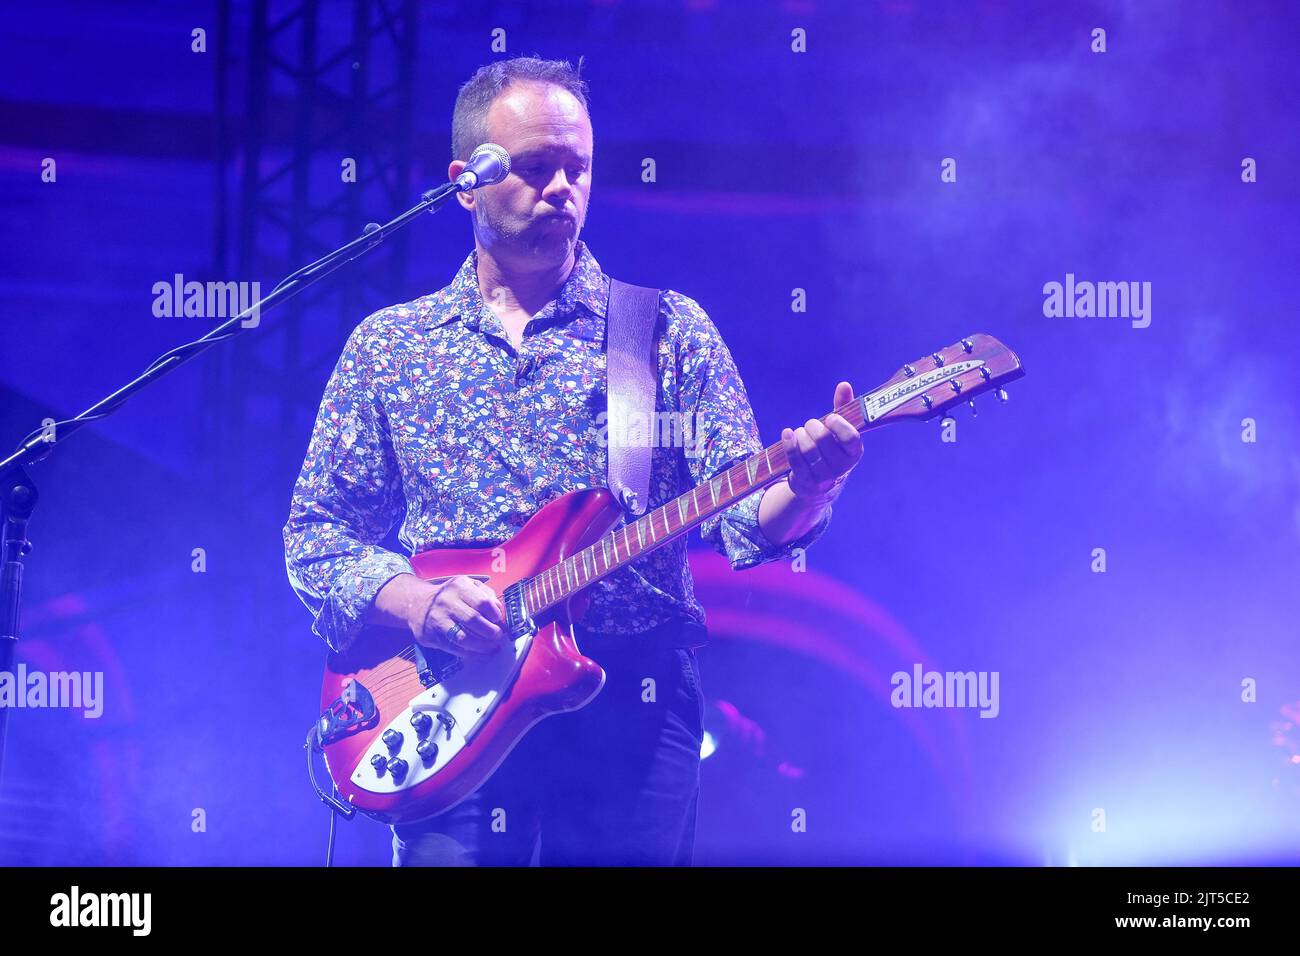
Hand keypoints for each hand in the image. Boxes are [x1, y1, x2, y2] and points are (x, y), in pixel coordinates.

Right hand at [413, 575, 506, 656]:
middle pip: (474, 620)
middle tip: (498, 636)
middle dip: (491, 631)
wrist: (417, 604)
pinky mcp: (433, 637)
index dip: (495, 614)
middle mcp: (446, 602)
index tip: (499, 620)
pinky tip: (482, 654)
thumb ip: (485, 594)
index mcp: (459, 586)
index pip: (482, 602)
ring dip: (483, 646)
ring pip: (464, 638)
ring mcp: (438, 620)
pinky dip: (472, 654)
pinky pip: (455, 649)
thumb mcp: (467, 585)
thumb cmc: (450, 596)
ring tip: (493, 647)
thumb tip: (499, 610)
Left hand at [780, 381, 862, 505]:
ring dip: (801, 434)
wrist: (820, 483)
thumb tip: (844, 385)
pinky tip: (787, 433)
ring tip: (801, 431)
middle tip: (811, 424)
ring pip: (808, 450)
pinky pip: (795, 460)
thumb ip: (843, 407)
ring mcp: (824, 476)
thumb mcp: (839, 430)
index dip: (838, 425)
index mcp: (854, 452)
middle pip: (824, 440)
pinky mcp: (806, 482)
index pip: (850, 438)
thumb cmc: (831, 449)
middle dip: (813, 426)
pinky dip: (789, 444)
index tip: (830, 417)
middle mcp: (842, 466)